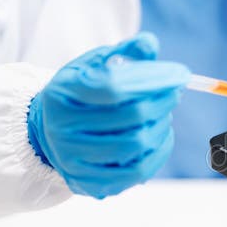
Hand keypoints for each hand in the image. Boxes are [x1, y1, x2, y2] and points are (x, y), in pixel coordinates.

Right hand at [27, 33, 189, 197]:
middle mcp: (63, 129)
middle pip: (132, 117)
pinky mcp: (89, 182)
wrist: (49, 130)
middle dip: (163, 103)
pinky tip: (162, 136)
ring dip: (162, 126)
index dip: (153, 80)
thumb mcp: (94, 65)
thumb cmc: (80, 92)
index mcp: (62, 94)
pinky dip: (159, 152)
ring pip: (138, 144)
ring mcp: (74, 159)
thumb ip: (125, 53)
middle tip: (173, 94)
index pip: (114, 87)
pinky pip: (138, 171)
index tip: (177, 76)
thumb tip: (150, 45)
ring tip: (164, 114)